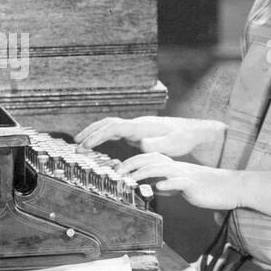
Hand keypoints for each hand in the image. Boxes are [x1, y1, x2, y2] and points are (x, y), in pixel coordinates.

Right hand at [75, 115, 221, 160]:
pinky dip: (102, 137)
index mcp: (142, 126)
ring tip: (79, 144)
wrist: (194, 133)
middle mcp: (136, 124)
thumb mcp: (175, 144)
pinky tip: (96, 146)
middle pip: (107, 123)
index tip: (85, 145)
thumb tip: (141, 143)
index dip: (98, 136)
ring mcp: (136, 128)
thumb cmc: (186, 139)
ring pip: (110, 126)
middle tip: (75, 145)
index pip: (114, 128)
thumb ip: (159, 144)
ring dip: (94, 133)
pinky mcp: (137, 134)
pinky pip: (115, 133)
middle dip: (90, 133)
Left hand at [115, 153, 241, 210]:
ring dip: (144, 173)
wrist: (230, 188)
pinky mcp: (193, 185)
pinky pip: (179, 183)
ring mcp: (185, 175)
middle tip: (117, 172)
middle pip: (151, 160)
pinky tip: (159, 188)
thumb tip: (156, 188)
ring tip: (131, 179)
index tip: (118, 169)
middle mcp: (176, 167)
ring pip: (162, 169)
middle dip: (132, 164)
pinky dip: (168, 184)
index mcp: (172, 166)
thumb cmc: (206, 188)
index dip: (132, 162)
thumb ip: (169, 185)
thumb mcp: (183, 185)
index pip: (148, 159)